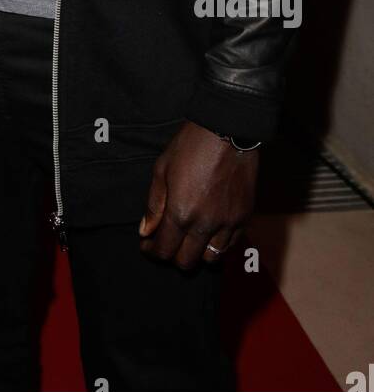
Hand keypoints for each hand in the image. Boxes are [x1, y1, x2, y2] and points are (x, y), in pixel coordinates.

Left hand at [138, 120, 258, 269]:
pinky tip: (210, 232)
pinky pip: (231, 245)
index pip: (164, 250)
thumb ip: (154, 205)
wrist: (226, 130)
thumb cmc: (190, 146)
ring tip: (190, 239)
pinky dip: (219, 245)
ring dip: (197, 254)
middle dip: (172, 255)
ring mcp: (228, 223)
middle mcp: (205, 224)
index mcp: (181, 212)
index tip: (148, 245)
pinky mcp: (244, 217)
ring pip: (211, 259)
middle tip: (166, 243)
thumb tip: (146, 231)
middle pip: (186, 261)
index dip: (152, 251)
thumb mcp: (161, 170)